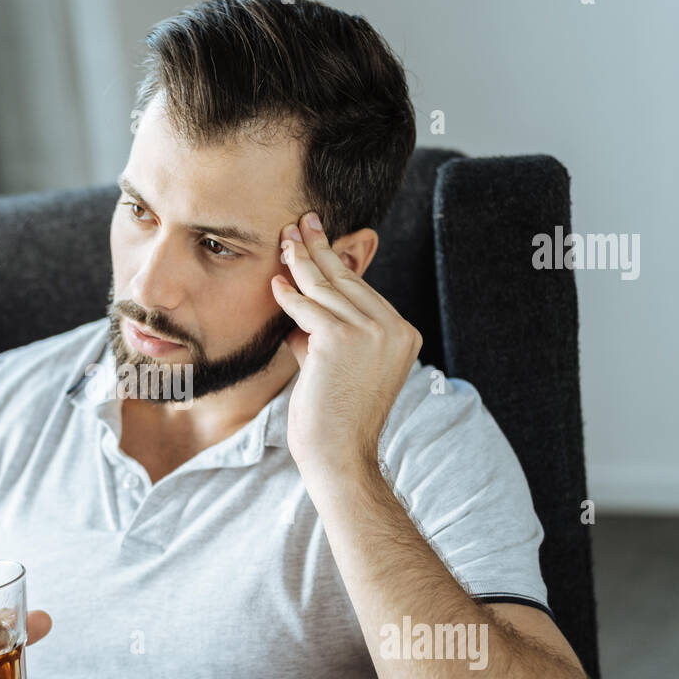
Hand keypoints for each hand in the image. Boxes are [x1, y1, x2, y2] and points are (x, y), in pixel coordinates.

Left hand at [270, 211, 421, 479]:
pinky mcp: (342, 339)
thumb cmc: (334, 420)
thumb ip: (325, 336)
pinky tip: (275, 283)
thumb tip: (297, 310)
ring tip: (283, 241)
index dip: (336, 264)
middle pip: (348, 280)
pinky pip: (307, 308)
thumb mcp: (336, 368)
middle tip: (300, 222)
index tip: (318, 239)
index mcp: (403, 335)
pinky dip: (288, 295)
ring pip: (326, 289)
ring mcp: (372, 332)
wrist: (339, 456)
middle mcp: (395, 329)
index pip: (363, 291)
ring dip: (300, 262)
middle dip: (320, 249)